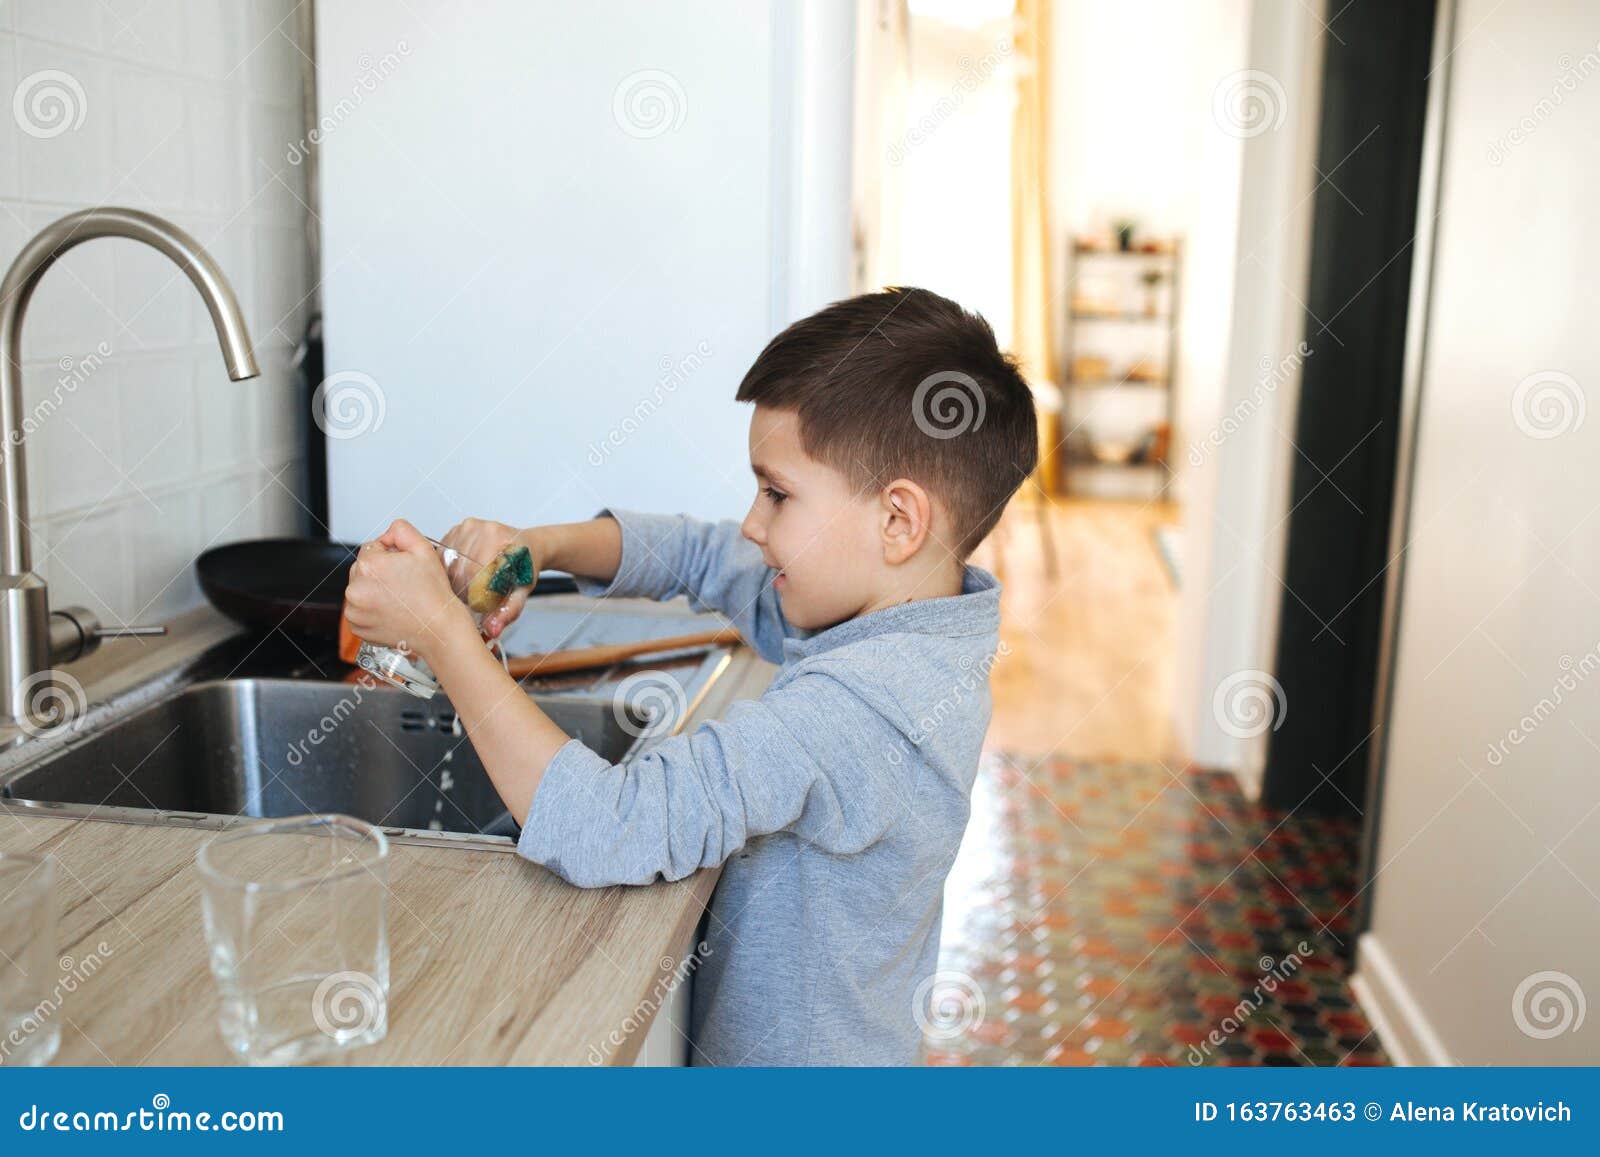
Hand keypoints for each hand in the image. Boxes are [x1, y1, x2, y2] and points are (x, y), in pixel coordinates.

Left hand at [345, 519, 471, 660]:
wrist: (438, 628)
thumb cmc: (433, 594)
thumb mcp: (424, 549)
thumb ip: (401, 529)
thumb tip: (387, 534)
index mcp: (369, 566)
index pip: (371, 548)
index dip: (390, 555)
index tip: (403, 568)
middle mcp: (356, 589)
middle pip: (363, 568)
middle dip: (380, 572)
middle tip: (404, 584)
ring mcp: (354, 610)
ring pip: (360, 589)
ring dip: (374, 590)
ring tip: (399, 599)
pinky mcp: (357, 626)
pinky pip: (359, 610)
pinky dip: (371, 610)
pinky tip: (391, 611)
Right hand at [439, 517, 544, 639]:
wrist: (530, 545)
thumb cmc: (525, 567)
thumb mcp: (521, 592)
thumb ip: (507, 612)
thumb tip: (492, 630)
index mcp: (500, 542)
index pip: (472, 575)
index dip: (472, 596)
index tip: (478, 604)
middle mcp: (483, 529)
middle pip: (457, 569)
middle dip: (462, 589)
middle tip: (473, 597)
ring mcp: (469, 525)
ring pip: (447, 562)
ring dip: (453, 579)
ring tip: (469, 584)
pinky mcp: (459, 527)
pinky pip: (444, 553)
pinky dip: (449, 568)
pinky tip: (461, 572)